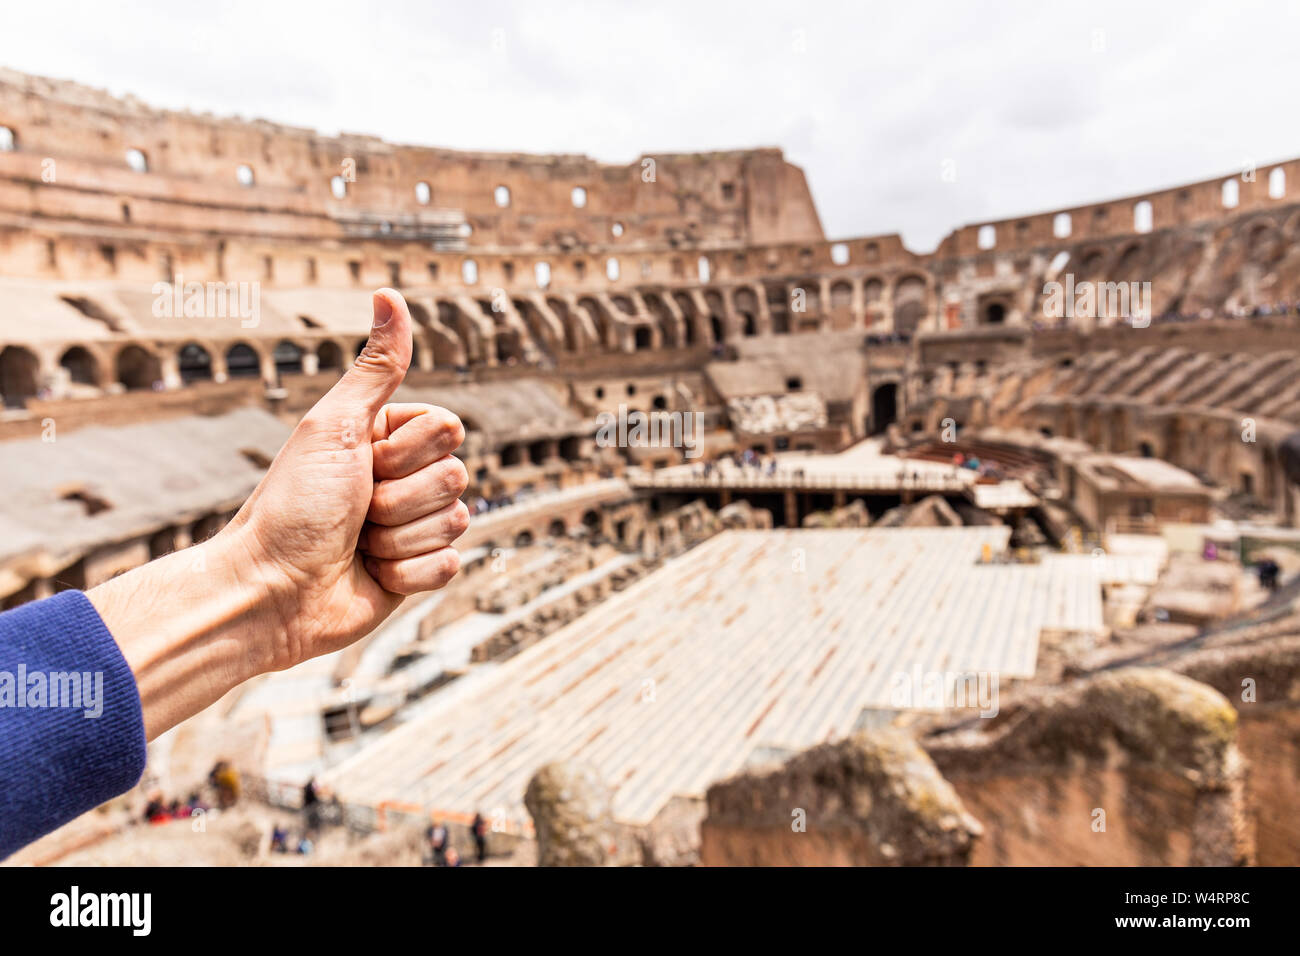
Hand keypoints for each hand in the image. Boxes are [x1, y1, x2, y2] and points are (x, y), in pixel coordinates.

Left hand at [90, 289, 468, 737]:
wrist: (271, 592)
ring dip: (399, 539)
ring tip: (357, 544)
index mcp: (387, 438)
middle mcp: (404, 479)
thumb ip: (377, 368)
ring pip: (455, 523)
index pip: (449, 429)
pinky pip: (450, 567)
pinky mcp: (417, 573)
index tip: (362, 463)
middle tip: (356, 510)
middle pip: (456, 477)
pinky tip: (372, 574)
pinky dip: (409, 574)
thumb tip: (389, 292)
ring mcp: (412, 527)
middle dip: (401, 500)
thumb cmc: (293, 505)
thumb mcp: (336, 426)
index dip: (408, 451)